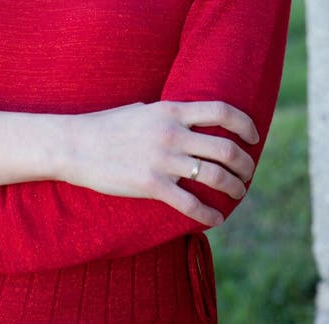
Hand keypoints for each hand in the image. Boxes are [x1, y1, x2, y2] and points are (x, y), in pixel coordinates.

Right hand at [63, 100, 258, 226]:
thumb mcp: (142, 109)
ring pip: (215, 177)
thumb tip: (189, 118)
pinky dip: (210, 215)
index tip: (253, 137)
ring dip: (234, 188)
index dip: (245, 124)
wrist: (75, 145)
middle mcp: (172, 134)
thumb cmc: (107, 126)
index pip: (221, 111)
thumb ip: (168, 114)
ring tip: (238, 193)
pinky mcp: (151, 186)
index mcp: (171, 110)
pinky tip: (215, 218)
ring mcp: (163, 160)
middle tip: (247, 173)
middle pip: (226, 149)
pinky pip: (191, 204)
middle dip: (245, 164)